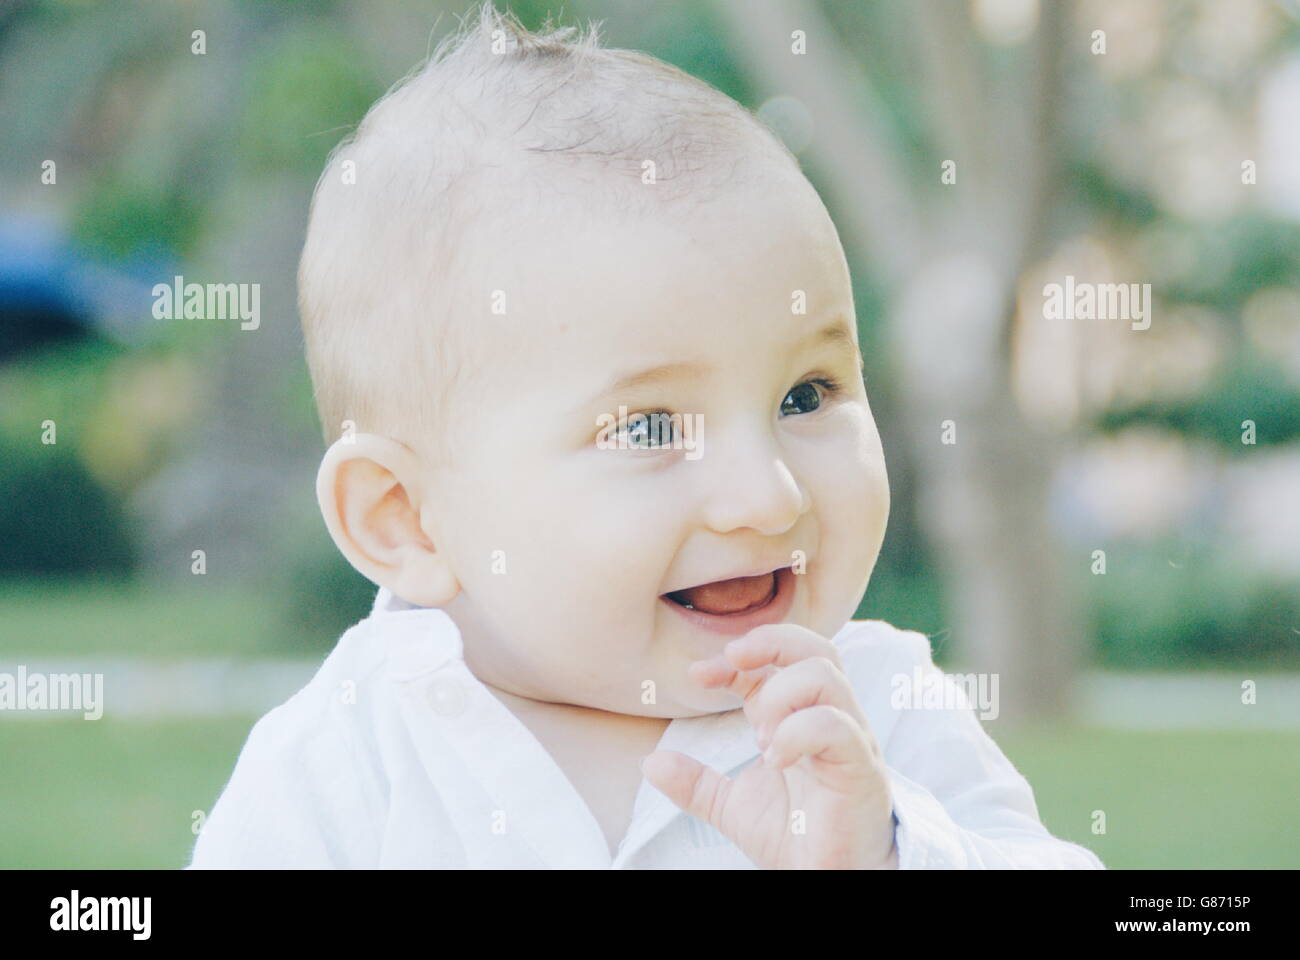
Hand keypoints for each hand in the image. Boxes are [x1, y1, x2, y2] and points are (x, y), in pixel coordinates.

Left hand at [642, 623, 897, 868]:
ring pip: (824, 675)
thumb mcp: (732, 807)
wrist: (832, 880)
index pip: (779, 659)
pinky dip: (795, 733)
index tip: (696, 675)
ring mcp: (851, 737)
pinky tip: (774, 760)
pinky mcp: (861, 765)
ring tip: (759, 737)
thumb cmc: (796, 838)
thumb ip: (696, 783)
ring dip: (778, 696)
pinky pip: (835, 724)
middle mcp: (831, 718)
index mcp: (801, 718)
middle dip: (768, 643)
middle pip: (814, 648)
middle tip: (733, 667)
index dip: (737, 656)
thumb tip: (650, 763)